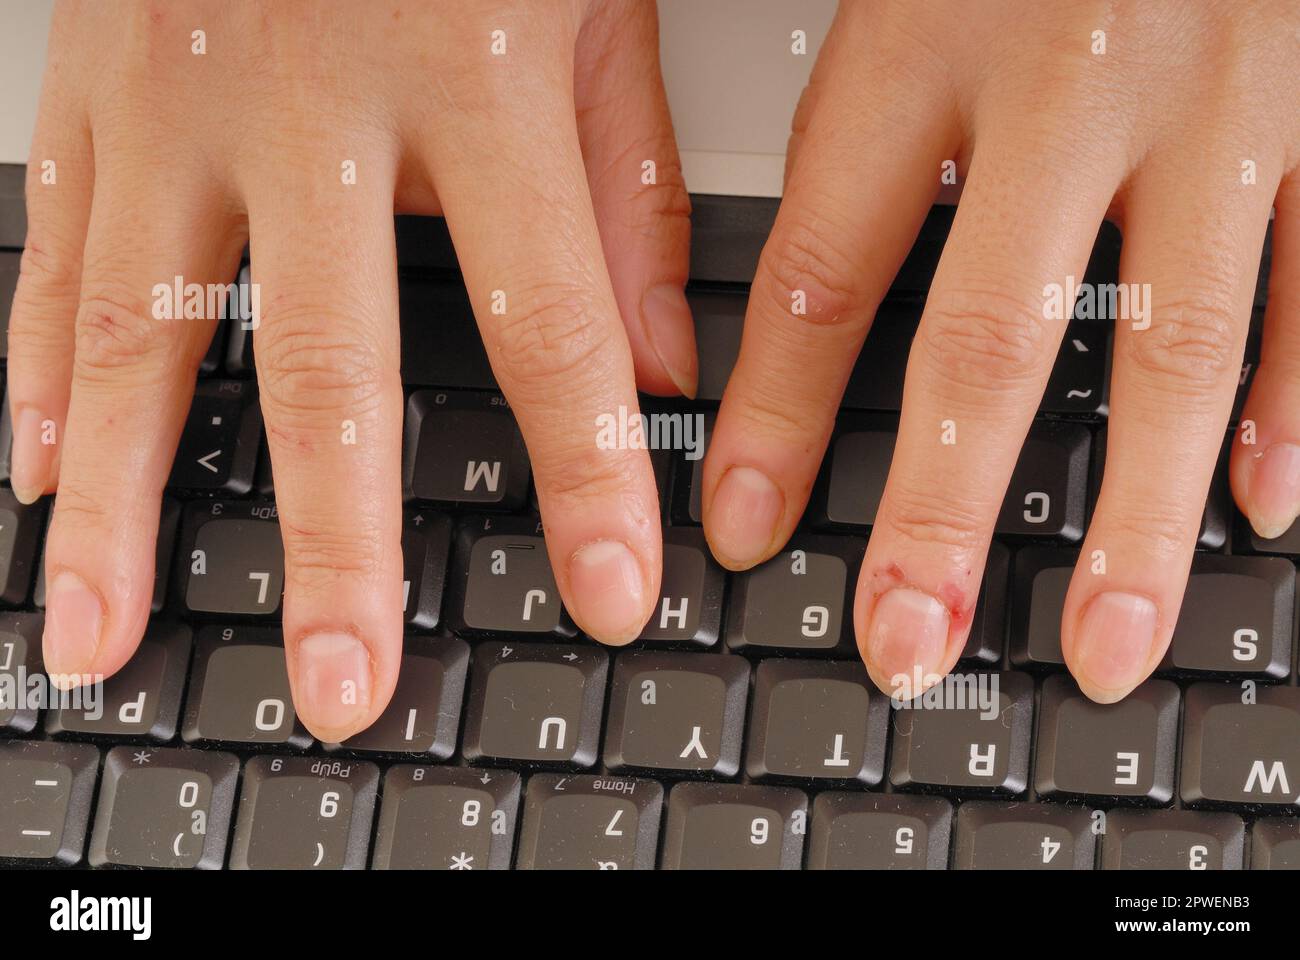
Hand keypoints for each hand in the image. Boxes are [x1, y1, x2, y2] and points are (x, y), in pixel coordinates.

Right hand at [8, 0, 691, 738]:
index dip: (584, 479)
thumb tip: (662, 365)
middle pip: (331, 370)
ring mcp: (179, 94)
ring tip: (107, 633)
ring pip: (143, 334)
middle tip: (342, 683)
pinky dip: (34, 368)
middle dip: (338, 550)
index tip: (608, 593)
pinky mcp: (92, 84)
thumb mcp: (596, 6)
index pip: (550, 331)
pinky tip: (32, 475)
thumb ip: (629, 193)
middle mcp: (314, 101)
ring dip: (124, 505)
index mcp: (475, 78)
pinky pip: (48, 247)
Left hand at [703, 0, 1299, 701]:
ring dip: (1134, 516)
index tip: (745, 534)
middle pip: (987, 342)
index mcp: (924, 36)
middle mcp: (1068, 79)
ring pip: (1172, 347)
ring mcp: (1222, 98)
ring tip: (1102, 641)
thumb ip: (843, 92)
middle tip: (907, 643)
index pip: (819, 267)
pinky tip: (1267, 506)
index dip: (775, 420)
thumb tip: (765, 255)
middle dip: (941, 517)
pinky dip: (1298, 401)